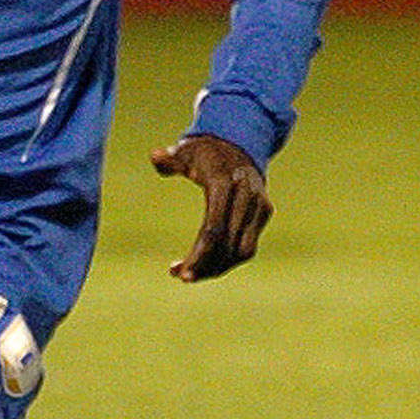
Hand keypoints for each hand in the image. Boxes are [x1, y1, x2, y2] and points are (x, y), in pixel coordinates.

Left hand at [150, 133, 271, 280]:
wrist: (239, 142)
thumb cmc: (204, 151)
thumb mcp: (185, 151)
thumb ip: (169, 159)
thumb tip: (155, 156)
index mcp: (225, 182)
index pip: (214, 228)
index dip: (198, 253)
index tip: (179, 272)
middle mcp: (247, 195)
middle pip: (228, 245)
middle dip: (205, 266)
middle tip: (181, 276)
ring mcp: (259, 205)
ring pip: (243, 251)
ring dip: (218, 268)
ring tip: (190, 273)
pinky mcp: (264, 212)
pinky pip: (248, 245)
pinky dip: (228, 259)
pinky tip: (206, 263)